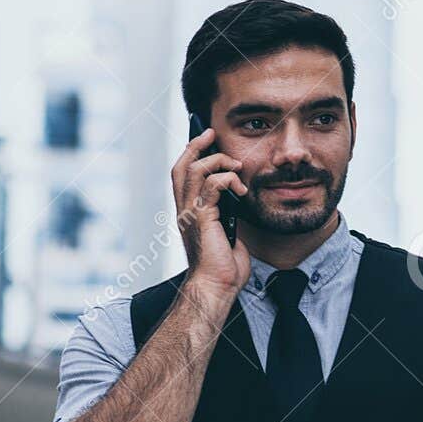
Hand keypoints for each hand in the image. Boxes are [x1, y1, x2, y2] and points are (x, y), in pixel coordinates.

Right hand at [172, 124, 250, 297]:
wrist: (216, 288)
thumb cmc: (223, 270)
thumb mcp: (228, 236)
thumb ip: (229, 219)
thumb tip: (238, 208)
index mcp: (188, 213)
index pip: (181, 175)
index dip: (190, 154)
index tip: (206, 140)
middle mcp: (184, 211)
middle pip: (181, 166)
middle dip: (196, 145)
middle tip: (212, 133)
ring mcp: (190, 214)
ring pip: (195, 171)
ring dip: (218, 162)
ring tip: (236, 167)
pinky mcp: (201, 219)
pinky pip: (211, 186)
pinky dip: (227, 180)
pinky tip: (240, 189)